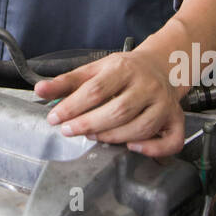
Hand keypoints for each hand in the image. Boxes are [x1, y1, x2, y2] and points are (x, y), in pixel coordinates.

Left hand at [32, 48, 185, 157]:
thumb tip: (40, 90)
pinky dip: (151, 149)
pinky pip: (169, 141)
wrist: (160, 66)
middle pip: (118, 111)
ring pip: (139, 128)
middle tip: (69, 131)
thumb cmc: (124, 71)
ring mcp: (163, 104)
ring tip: (92, 136)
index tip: (54, 117)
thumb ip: (66, 82)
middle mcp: (147, 86)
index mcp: (124, 69)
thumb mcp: (94, 70)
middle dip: (89, 124)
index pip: (96, 90)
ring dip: (112, 137)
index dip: (72, 106)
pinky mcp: (175, 119)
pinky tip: (131, 147)